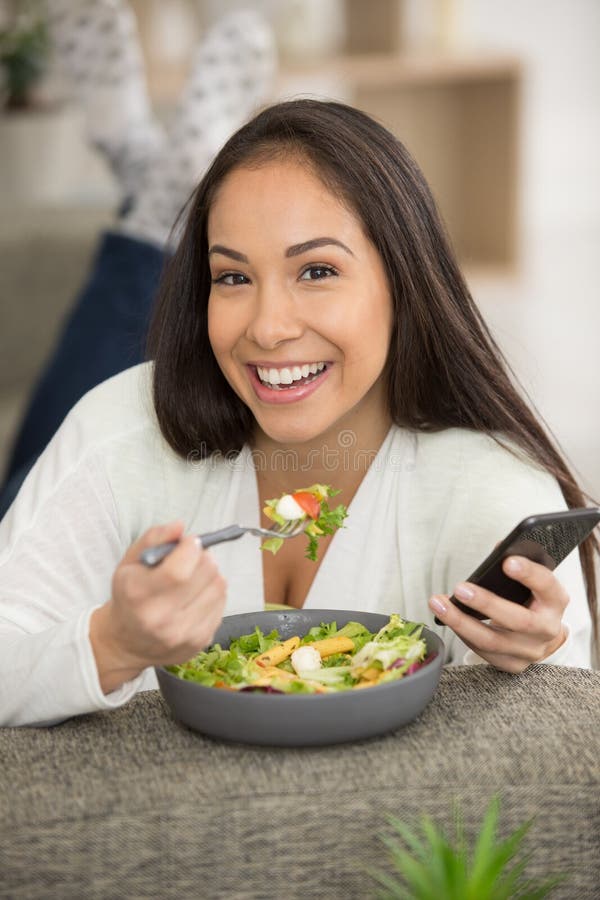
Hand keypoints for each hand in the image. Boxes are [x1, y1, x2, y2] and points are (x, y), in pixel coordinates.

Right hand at [90, 522, 226, 692]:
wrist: (127, 642)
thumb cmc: (129, 596)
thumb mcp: (130, 563)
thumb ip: (154, 538)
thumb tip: (180, 526)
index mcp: (139, 595)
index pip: (180, 570)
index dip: (191, 547)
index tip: (188, 543)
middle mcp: (161, 619)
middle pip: (206, 572)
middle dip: (202, 557)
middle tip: (189, 559)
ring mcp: (184, 633)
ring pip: (219, 585)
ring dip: (210, 574)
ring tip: (193, 578)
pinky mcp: (201, 641)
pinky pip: (222, 603)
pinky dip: (213, 593)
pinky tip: (196, 595)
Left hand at [428, 556, 568, 672]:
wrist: (541, 636)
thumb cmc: (531, 600)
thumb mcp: (531, 582)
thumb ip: (516, 565)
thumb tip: (497, 550)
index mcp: (555, 602)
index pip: (547, 586)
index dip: (529, 574)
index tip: (507, 562)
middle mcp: (546, 629)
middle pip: (518, 621)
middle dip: (487, 604)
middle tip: (460, 589)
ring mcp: (530, 651)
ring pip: (492, 641)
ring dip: (461, 621)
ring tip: (438, 603)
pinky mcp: (511, 664)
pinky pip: (482, 651)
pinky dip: (461, 632)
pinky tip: (447, 617)